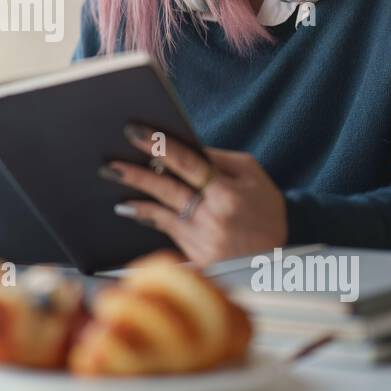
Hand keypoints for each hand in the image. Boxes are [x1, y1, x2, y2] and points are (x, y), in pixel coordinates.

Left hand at [101, 124, 287, 265]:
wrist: (279, 256)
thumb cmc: (265, 207)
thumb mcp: (251, 174)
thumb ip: (218, 160)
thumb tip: (183, 147)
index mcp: (229, 194)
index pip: (188, 164)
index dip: (160, 146)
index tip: (135, 132)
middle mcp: (214, 219)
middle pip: (168, 190)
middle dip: (136, 174)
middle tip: (110, 163)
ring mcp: (204, 241)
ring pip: (161, 213)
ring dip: (136, 196)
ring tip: (114, 179)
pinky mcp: (197, 257)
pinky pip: (166, 231)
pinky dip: (147, 216)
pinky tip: (129, 207)